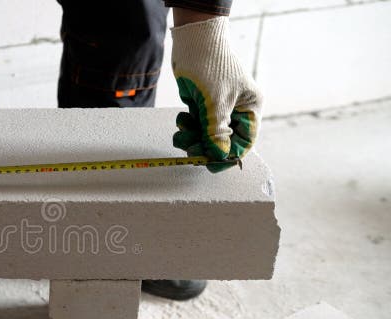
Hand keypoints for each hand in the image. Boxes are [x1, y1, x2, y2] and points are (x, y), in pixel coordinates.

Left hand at [170, 16, 262, 172]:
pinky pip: (195, 126)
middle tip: (189, 147)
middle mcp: (236, 111)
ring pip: (206, 136)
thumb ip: (217, 131)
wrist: (193, 42)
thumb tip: (219, 155)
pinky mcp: (202, 106)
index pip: (243, 142)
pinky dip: (187, 127)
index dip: (227, 155)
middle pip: (222, 142)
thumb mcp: (216, 102)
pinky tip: (181, 119)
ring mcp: (218, 109)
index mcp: (250, 109)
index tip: (209, 163)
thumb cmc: (211, 66)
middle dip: (205, 146)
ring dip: (192, 137)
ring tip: (182, 130)